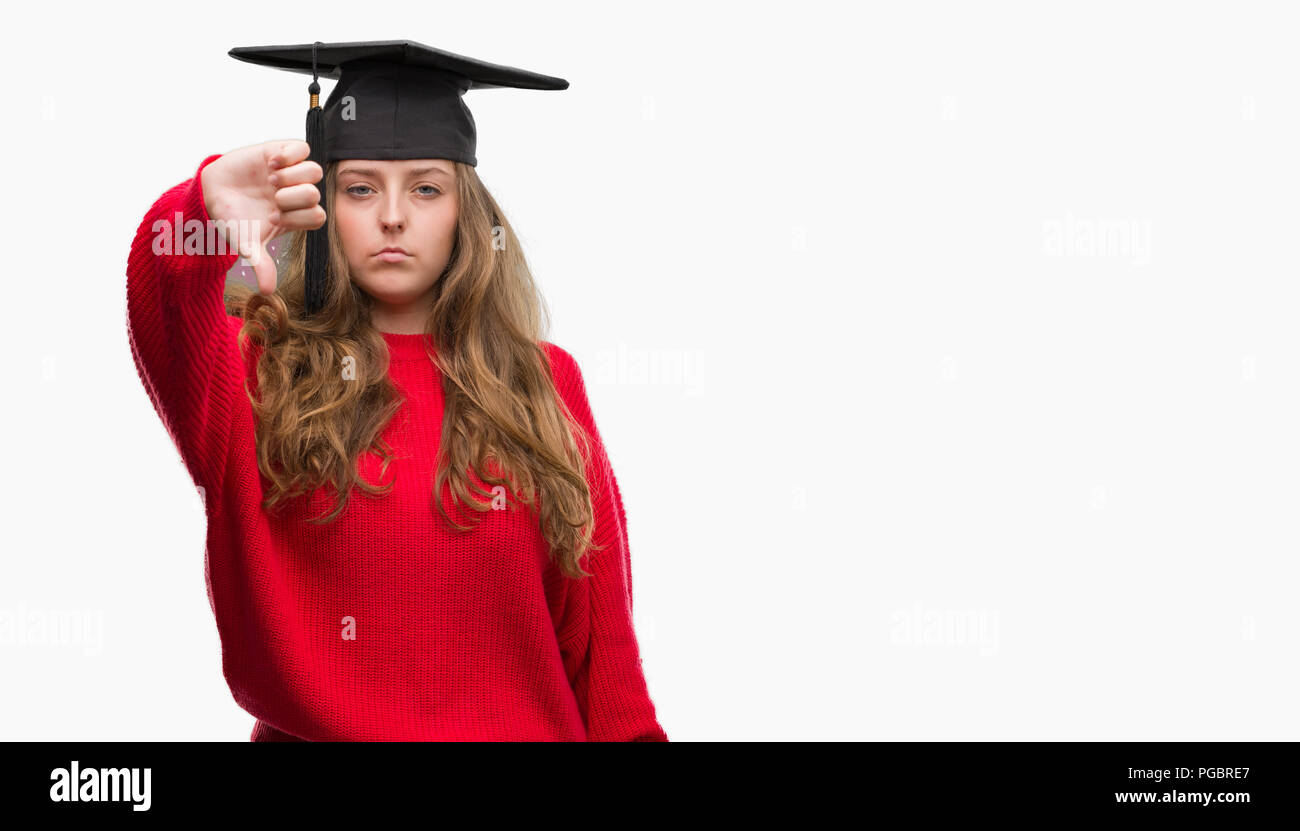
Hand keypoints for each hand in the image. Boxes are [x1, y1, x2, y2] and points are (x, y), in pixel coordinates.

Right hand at [200, 139, 324, 294]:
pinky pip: (302, 147)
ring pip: (314, 171)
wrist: (211, 194)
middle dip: (294, 197)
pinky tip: (270, 163)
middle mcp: (297, 195)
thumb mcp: (246, 243)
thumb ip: (260, 263)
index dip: (299, 218)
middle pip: (316, 194)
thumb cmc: (233, 220)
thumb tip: (267, 291)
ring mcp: (290, 173)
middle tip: (272, 197)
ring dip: (293, 176)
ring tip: (272, 179)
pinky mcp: (279, 151)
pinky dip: (289, 154)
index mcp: (296, 216)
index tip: (273, 218)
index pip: (318, 216)